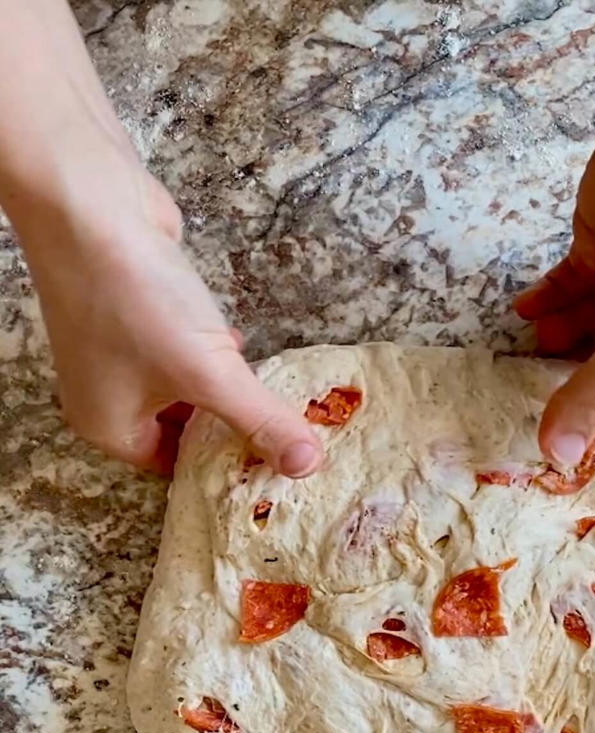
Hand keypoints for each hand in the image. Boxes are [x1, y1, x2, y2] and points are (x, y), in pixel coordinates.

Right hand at [15, 166, 322, 476]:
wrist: (89, 205)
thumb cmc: (136, 303)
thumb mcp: (208, 374)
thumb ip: (259, 419)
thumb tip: (306, 464)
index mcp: (111, 428)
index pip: (178, 468)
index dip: (228, 467)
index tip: (278, 465)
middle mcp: (109, 396)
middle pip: (185, 428)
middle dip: (233, 424)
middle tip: (287, 431)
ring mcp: (121, 351)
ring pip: (187, 385)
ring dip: (227, 386)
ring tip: (275, 393)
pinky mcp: (138, 311)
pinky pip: (184, 347)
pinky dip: (213, 351)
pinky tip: (240, 344)